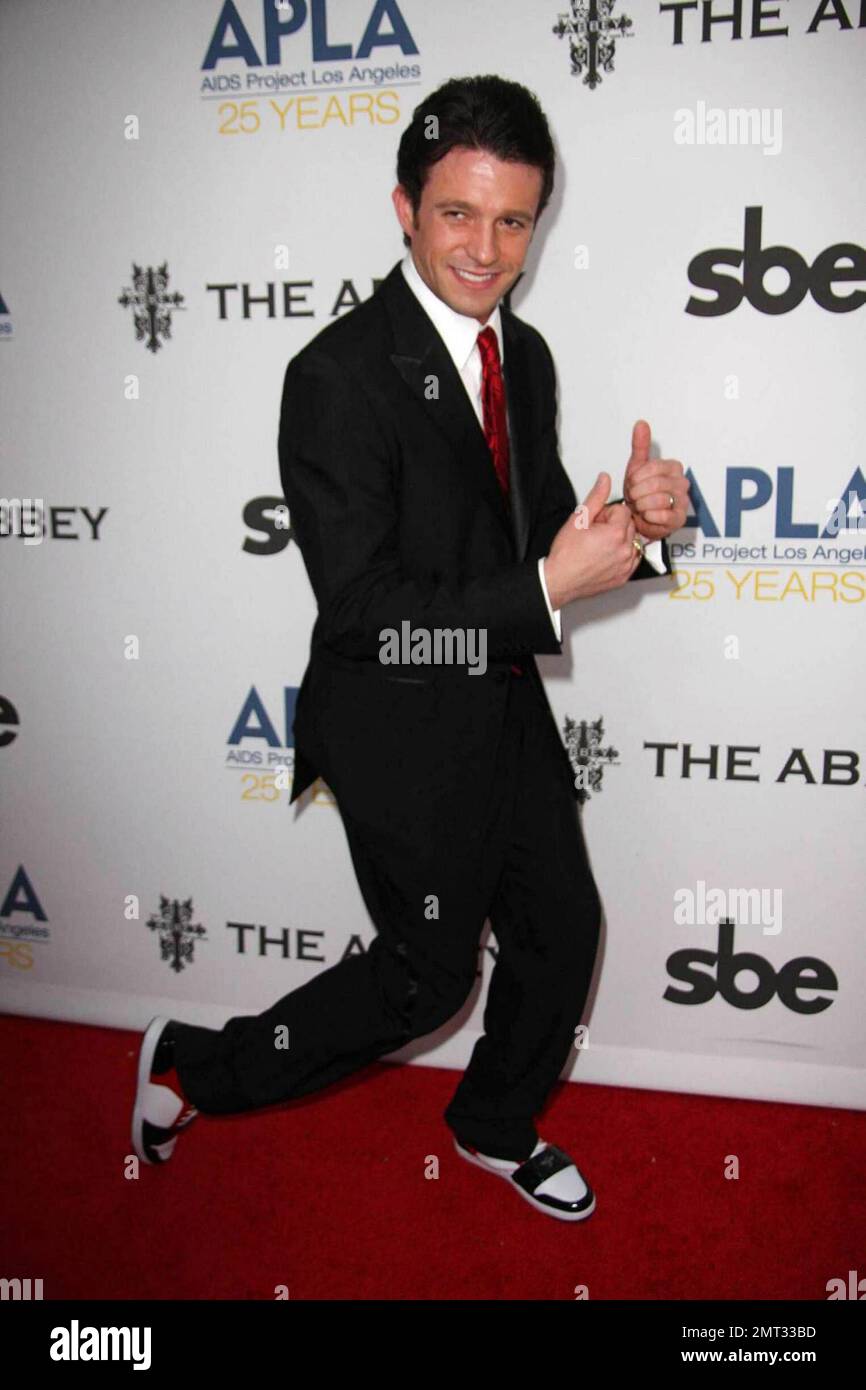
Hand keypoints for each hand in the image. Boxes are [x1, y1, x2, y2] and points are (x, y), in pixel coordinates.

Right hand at [543, 472, 640, 608]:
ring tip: (600, 546)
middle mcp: (625, 550)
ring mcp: (626, 565)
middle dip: (614, 526)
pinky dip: (623, 555)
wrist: (559, 581)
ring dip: (620, 540)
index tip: (595, 523)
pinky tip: (606, 557)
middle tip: (595, 534)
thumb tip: (605, 479)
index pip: (623, 510)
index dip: (607, 514)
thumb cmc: (566, 554)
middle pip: (630, 525)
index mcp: (616, 534)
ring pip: (633, 541)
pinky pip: (633, 559)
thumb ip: (596, 497)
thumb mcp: (578, 519)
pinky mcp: (624, 577)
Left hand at [623, 419, 689, 540]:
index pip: (654, 467)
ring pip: (659, 500)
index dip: (637, 477)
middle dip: (638, 492)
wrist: (639, 517)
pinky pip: (663, 516)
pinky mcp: (680, 519)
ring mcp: (683, 501)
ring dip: (641, 505)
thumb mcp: (637, 466)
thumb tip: (641, 423)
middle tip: (633, 497)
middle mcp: (682, 483)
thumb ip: (640, 445)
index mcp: (674, 467)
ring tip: (638, 506)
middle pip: (656, 484)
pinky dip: (649, 516)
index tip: (631, 483)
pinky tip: (645, 515)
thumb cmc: (640, 490)